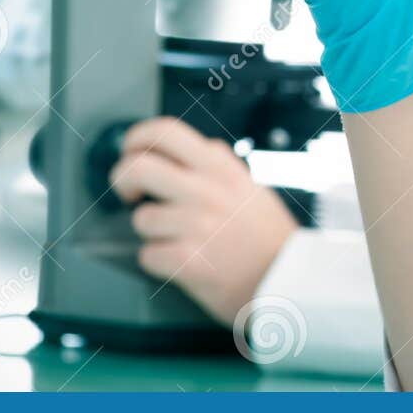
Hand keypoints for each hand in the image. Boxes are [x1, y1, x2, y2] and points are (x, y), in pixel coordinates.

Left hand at [111, 117, 297, 325]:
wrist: (291, 280)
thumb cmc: (269, 238)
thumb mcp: (252, 187)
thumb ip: (223, 166)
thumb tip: (198, 149)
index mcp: (222, 168)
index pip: (165, 132)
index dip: (136, 139)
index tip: (132, 154)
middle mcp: (208, 190)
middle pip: (137, 167)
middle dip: (121, 180)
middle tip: (131, 194)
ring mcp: (198, 224)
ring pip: (142, 219)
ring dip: (152, 233)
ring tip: (178, 240)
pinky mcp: (189, 259)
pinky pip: (148, 256)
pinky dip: (159, 263)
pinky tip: (182, 262)